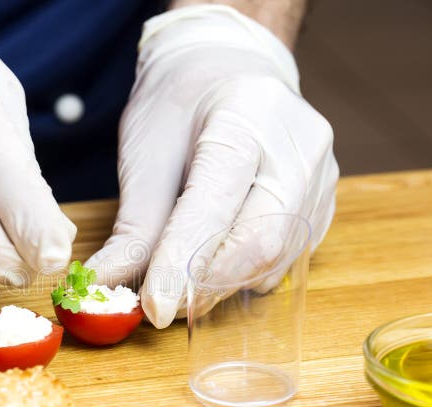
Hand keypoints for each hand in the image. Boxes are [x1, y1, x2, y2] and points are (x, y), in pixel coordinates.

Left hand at [86, 5, 337, 327]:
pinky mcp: (323, 203)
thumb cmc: (180, 105)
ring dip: (224, 285)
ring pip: (276, 258)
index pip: (215, 206)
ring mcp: (321, 175)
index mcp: (248, 115)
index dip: (181, 264)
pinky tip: (214, 265)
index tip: (153, 308)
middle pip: (260, 241)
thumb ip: (135, 226)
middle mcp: (299, 146)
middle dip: (207, 284)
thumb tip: (107, 284)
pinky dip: (244, 274)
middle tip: (164, 306)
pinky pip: (287, 256)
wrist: (225, 73)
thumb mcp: (146, 152)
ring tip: (183, 285)